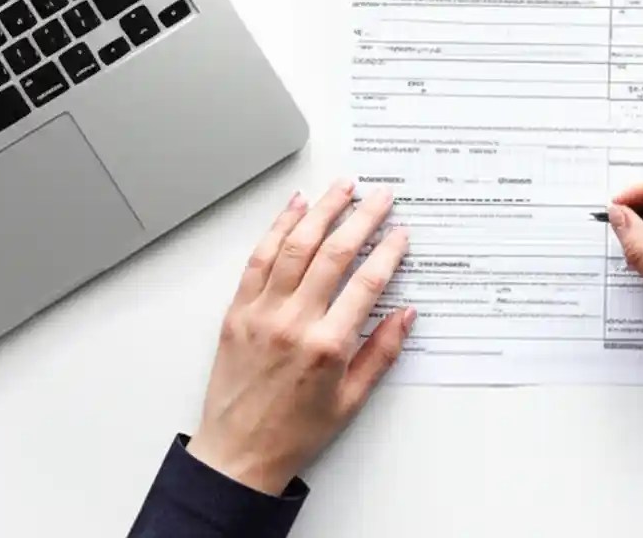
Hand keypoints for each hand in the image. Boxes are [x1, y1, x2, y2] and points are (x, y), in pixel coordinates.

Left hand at [187, 180, 414, 494]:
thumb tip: (405, 315)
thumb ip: (381, 353)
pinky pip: (258, 260)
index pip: (366, 284)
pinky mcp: (237, 312)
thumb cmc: (294, 432)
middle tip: (380, 196)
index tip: (400, 233)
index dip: (387, 252)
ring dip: (320, 211)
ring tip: (341, 188)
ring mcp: (261, 313)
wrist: (236, 454)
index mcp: (327, 347)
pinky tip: (294, 209)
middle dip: (361, 219)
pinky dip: (276, 229)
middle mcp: (293, 323)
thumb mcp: (351, 400)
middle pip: (333, 254)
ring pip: (294, 247)